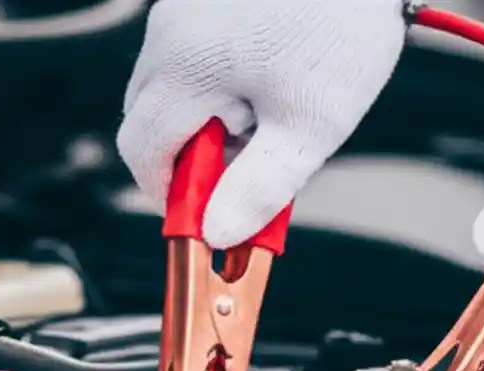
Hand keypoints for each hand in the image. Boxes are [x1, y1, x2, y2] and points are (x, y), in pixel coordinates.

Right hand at [117, 0, 404, 248]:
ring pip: (166, 88)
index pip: (140, 151)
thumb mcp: (311, 125)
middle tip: (250, 159)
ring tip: (266, 111)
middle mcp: (166, 33)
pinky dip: (212, 82)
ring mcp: (179, 9)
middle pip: (146, 120)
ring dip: (202, 117)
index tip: (207, 212)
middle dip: (189, 155)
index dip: (167, 193)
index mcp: (184, 69)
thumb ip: (260, 186)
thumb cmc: (342, 32)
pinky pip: (186, 55)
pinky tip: (265, 76)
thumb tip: (216, 235)